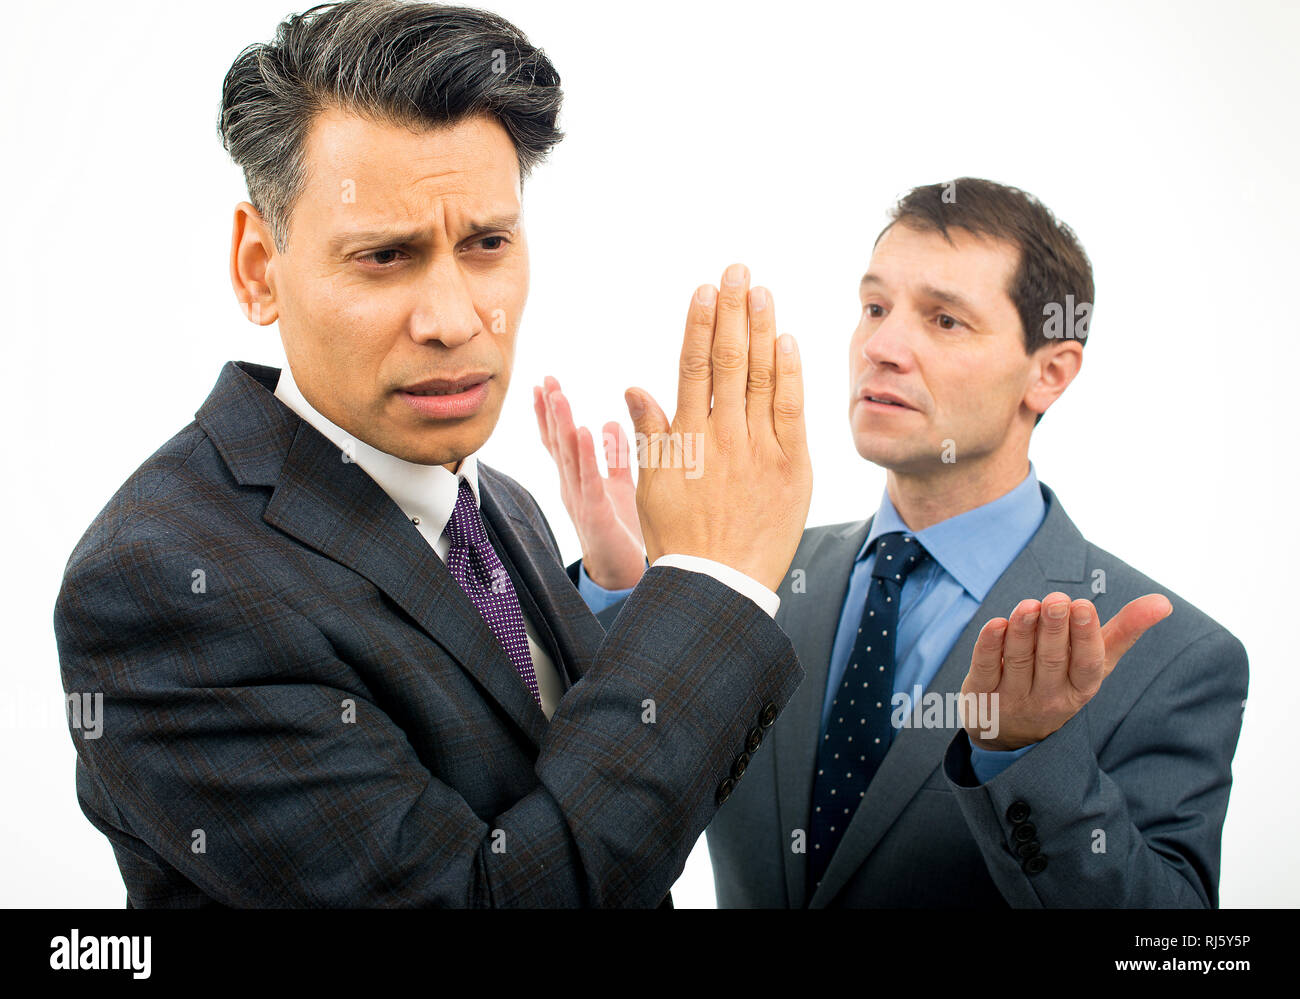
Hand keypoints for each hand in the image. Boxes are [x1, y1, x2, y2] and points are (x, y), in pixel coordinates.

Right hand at [532, 375, 646, 589]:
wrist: (624, 575)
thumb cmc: (622, 531)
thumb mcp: (620, 485)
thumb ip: (615, 456)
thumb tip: (611, 421)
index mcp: (577, 480)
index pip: (560, 440)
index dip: (550, 413)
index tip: (544, 384)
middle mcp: (573, 487)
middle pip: (559, 443)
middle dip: (551, 411)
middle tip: (546, 380)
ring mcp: (582, 500)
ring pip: (570, 457)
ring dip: (563, 424)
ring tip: (558, 396)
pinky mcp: (597, 514)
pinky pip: (590, 480)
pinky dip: (587, 456)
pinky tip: (584, 432)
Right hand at [624, 263, 811, 593]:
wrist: (718, 585)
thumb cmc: (679, 539)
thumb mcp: (652, 486)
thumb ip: (649, 433)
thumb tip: (635, 387)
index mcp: (685, 437)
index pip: (693, 366)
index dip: (701, 324)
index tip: (706, 290)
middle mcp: (722, 435)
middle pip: (729, 360)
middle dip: (733, 310)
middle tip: (738, 269)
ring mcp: (760, 449)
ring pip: (761, 377)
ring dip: (761, 330)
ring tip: (762, 291)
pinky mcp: (793, 468)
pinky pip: (792, 412)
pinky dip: (790, 374)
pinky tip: (787, 340)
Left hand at [961, 591, 1172, 750]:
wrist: (1009, 730)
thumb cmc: (1061, 682)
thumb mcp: (1093, 664)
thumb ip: (1123, 632)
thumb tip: (1164, 602)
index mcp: (1079, 689)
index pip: (1086, 665)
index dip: (1084, 637)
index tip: (1084, 606)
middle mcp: (1048, 698)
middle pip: (1051, 661)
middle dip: (1054, 629)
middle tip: (1057, 599)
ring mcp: (1012, 698)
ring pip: (1018, 661)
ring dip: (1022, 631)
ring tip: (1029, 605)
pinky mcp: (980, 695)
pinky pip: (985, 668)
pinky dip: (989, 646)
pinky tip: (996, 623)